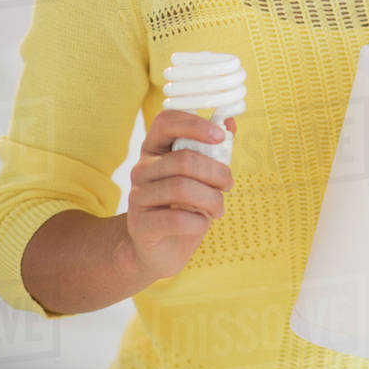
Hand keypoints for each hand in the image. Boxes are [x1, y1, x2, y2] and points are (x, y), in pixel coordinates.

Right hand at [123, 109, 236, 281]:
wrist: (160, 248)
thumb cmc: (185, 205)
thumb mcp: (203, 175)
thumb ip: (215, 149)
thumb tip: (230, 122)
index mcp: (156, 149)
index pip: (165, 121)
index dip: (194, 124)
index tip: (220, 136)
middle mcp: (142, 169)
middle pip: (184, 159)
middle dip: (217, 172)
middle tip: (228, 184)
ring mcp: (137, 196)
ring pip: (182, 189)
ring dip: (212, 199)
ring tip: (218, 208)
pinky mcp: (140, 225)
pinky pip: (178, 219)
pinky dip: (199, 222)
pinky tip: (202, 223)